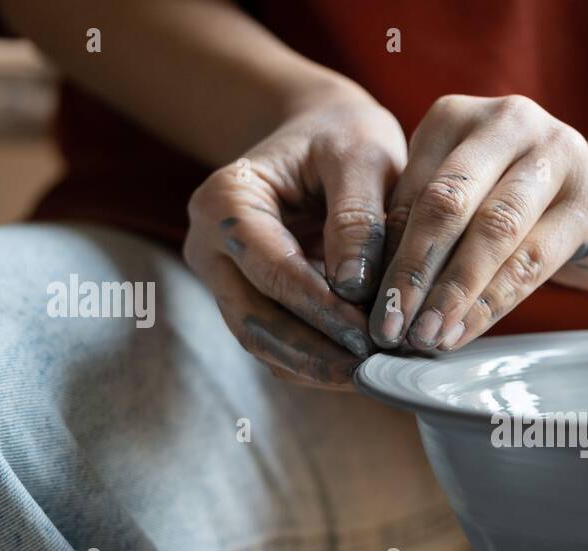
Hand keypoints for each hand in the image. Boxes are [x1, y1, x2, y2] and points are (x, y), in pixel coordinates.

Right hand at [184, 93, 406, 386]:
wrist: (324, 135)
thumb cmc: (344, 138)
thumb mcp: (361, 157)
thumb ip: (358, 218)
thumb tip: (354, 288)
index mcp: (226, 201)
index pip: (271, 269)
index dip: (320, 308)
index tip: (370, 336)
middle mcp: (211, 246)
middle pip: (256, 320)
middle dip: (317, 353)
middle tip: (376, 373)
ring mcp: (225, 280)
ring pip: (263, 343)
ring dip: (318, 368)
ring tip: (376, 378)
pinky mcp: (249, 302)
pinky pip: (277, 346)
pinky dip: (317, 363)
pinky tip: (364, 370)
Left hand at [367, 94, 587, 352]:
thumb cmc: (513, 206)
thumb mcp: (459, 200)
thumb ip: (418, 227)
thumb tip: (367, 293)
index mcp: (457, 116)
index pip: (412, 191)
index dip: (385, 252)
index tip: (368, 307)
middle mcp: (508, 120)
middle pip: (448, 202)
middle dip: (414, 271)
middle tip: (390, 326)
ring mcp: (557, 153)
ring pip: (494, 230)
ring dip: (455, 291)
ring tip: (428, 337)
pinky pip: (533, 259)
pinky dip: (493, 302)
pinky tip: (465, 331)